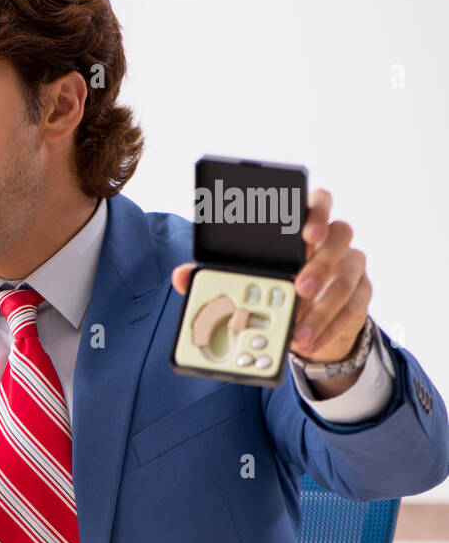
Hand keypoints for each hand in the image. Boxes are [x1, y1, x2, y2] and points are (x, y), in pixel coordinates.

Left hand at [171, 189, 371, 362]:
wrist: (309, 316)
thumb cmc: (275, 285)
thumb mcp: (247, 278)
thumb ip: (217, 275)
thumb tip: (181, 276)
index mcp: (305, 226)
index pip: (318, 201)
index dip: (316, 211)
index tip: (306, 232)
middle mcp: (334, 240)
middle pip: (341, 234)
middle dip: (321, 261)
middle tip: (299, 287)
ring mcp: (352, 264)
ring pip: (347, 276)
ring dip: (322, 306)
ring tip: (299, 330)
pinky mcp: (362, 293)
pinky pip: (355, 306)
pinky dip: (331, 326)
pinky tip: (310, 341)